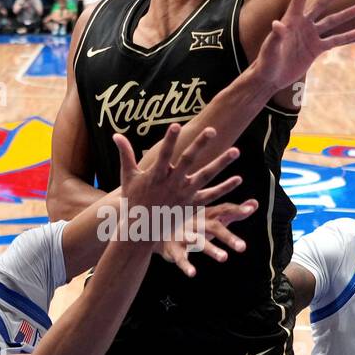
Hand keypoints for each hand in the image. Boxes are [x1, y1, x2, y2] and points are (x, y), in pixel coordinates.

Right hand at [114, 124, 243, 271]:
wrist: (141, 229)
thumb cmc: (134, 200)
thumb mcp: (129, 177)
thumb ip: (126, 154)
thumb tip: (116, 134)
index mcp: (156, 175)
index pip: (164, 153)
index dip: (169, 140)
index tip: (176, 125)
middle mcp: (172, 183)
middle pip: (188, 161)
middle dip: (200, 145)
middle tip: (212, 130)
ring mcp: (184, 194)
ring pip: (206, 176)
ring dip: (221, 163)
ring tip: (236, 151)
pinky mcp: (192, 205)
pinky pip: (211, 196)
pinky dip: (225, 188)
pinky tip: (238, 179)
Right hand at [160, 199, 257, 277]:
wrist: (155, 228)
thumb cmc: (191, 224)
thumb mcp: (211, 217)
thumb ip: (232, 212)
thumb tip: (255, 204)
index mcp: (205, 214)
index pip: (223, 209)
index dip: (236, 209)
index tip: (251, 208)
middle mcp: (195, 222)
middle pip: (213, 227)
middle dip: (228, 236)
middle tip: (243, 247)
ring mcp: (183, 235)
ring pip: (197, 242)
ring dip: (211, 249)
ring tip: (224, 258)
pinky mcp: (173, 249)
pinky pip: (180, 258)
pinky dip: (186, 265)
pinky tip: (193, 273)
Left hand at [255, 0, 354, 90]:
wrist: (271, 77)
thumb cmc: (266, 61)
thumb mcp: (270, 49)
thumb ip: (275, 36)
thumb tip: (277, 24)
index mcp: (290, 20)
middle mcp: (302, 24)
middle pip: (321, 5)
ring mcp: (310, 36)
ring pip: (331, 22)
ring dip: (346, 14)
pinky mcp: (316, 49)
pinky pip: (334, 41)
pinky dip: (346, 37)